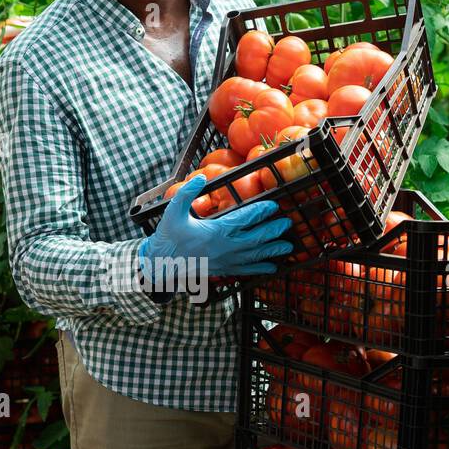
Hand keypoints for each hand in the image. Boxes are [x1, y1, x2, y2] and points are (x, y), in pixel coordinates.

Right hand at [139, 174, 292, 290]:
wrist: (161, 265)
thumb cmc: (168, 237)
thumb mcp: (172, 212)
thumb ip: (187, 193)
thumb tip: (200, 177)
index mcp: (214, 232)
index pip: (243, 219)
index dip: (260, 212)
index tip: (273, 206)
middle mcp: (224, 248)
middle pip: (255, 239)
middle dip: (273, 231)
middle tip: (287, 223)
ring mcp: (225, 261)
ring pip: (254, 256)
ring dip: (272, 250)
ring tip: (288, 246)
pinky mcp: (223, 270)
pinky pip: (246, 270)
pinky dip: (261, 268)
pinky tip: (273, 267)